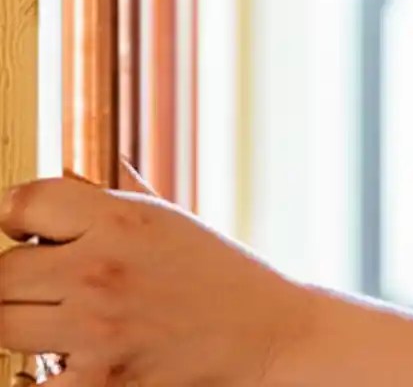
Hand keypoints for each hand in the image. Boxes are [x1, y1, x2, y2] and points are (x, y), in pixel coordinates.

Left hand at [0, 174, 315, 385]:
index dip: (16, 217)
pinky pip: (31, 383)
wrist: (273, 338)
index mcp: (122, 221)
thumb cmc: (225, 281)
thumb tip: (86, 160)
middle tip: (46, 290)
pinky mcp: (102, 384)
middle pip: (2, 273)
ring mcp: (99, 330)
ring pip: (4, 328)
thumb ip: (121, 194)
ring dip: (26, 329)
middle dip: (19, 283)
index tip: (27, 232)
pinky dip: (43, 378)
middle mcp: (103, 271)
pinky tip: (71, 365)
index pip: (22, 202)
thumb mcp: (174, 222)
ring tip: (58, 328)